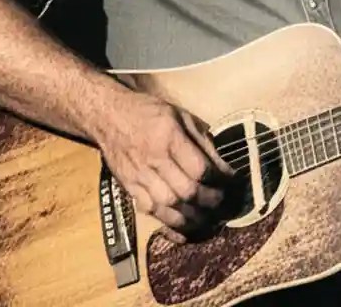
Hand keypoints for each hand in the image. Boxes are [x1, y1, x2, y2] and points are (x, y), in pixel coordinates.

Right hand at [92, 91, 234, 243]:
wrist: (108, 116)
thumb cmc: (147, 112)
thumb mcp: (180, 115)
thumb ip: (201, 140)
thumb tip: (221, 165)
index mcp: (169, 138)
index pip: (200, 168)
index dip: (220, 179)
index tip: (232, 180)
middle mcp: (154, 160)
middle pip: (186, 191)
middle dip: (209, 201)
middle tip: (222, 202)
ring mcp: (140, 176)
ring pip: (169, 206)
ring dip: (192, 217)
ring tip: (207, 217)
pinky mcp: (129, 187)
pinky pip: (150, 211)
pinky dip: (168, 223)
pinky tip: (183, 228)